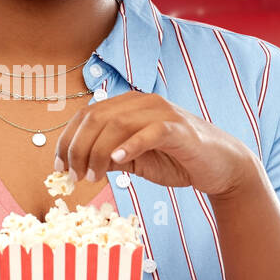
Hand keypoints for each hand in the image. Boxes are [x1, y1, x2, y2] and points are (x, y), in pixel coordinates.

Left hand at [54, 91, 253, 199]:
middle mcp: (142, 102)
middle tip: (74, 176)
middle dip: (78, 148)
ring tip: (93, 176)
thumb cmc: (177, 160)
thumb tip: (76, 166)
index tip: (59, 166)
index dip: (67, 139)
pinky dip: (131, 145)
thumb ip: (108, 157)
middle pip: (96, 117)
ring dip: (98, 152)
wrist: (221, 167)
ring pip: (118, 123)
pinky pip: (151, 131)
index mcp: (128, 105)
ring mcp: (162, 113)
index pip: (87, 115)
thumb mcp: (134, 160)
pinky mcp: (180, 130)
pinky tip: (117, 162)